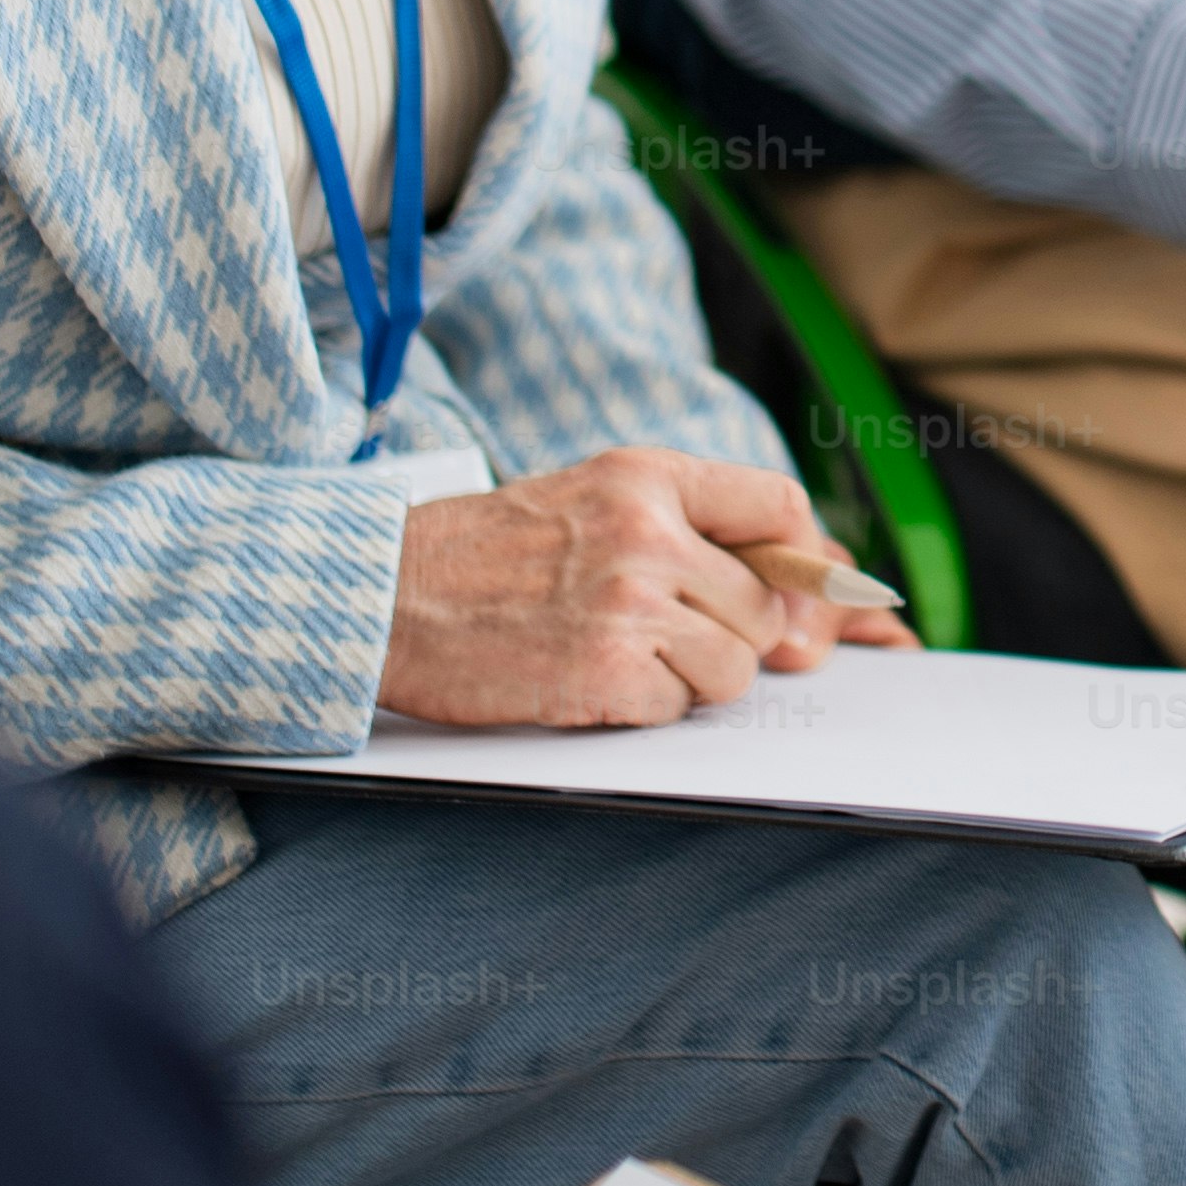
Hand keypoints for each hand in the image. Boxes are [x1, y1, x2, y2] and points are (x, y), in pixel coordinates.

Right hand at [375, 446, 900, 726]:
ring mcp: (630, 604)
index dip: (800, 557)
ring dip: (688, 680)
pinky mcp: (606, 672)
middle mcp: (649, 533)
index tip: (797, 589)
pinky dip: (642, 709)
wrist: (384, 598)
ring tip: (616, 655)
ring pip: (733, 668)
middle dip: (729, 636)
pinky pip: (678, 709)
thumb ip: (682, 523)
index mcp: (646, 477)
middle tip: (663, 637)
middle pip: (764, 606)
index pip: (776, 505)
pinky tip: (586, 680)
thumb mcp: (586, 496)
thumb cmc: (482, 554)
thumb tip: (802, 583)